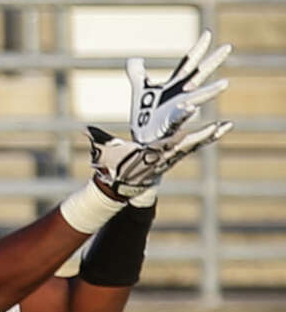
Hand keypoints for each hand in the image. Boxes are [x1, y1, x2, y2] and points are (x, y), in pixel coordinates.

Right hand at [87, 119, 230, 202]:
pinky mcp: (174, 155)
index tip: (188, 128)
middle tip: (216, 128)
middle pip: (186, 145)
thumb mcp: (105, 154)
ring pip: (194, 144)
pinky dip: (208, 136)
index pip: (165, 144)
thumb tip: (86, 130)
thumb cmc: (112, 167)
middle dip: (200, 137)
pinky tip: (223, 127)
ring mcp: (170, 156)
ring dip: (209, 135)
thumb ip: (99, 140)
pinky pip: (195, 145)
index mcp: (148, 154)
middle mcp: (163, 156)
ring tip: (224, 126)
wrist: (120, 185)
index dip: (178, 136)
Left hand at [127, 29, 230, 145]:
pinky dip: (196, 122)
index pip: (187, 65)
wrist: (144, 143)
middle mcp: (181, 98)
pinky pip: (188, 126)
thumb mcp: (140, 92)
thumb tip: (135, 58)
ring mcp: (180, 113)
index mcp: (174, 88)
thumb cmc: (147, 118)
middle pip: (198, 77)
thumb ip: (137, 74)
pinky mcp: (174, 130)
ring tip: (224, 84)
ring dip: (210, 92)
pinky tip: (206, 119)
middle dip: (212, 63)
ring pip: (197, 101)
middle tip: (227, 47)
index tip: (207, 33)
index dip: (197, 50)